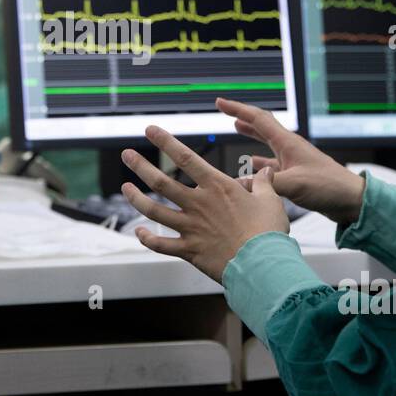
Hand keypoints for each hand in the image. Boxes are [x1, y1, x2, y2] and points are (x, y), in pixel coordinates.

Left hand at [120, 125, 289, 282]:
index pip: (186, 158)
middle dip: (141, 166)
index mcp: (217, 187)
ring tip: (125, 188)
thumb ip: (263, 184)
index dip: (166, 142)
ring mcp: (191, 227)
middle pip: (161, 182)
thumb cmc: (268, 232)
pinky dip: (147, 239)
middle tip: (127, 155)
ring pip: (154, 211)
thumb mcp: (270, 200)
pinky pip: (161, 244)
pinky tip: (139, 232)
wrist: (263, 265)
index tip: (150, 130)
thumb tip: (266, 171)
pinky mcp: (189, 250)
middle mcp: (199, 204)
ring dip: (136, 198)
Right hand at [216, 97, 365, 225]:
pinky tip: (254, 166)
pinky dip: (260, 162)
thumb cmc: (328, 187)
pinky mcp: (297, 174)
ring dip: (251, 135)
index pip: (258, 119)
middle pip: (262, 126)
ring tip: (237, 128)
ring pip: (267, 143)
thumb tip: (237, 184)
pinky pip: (273, 163)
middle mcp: (290, 147)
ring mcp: (294, 160)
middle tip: (226, 110)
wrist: (351, 200)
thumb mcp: (293, 184)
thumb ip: (265, 184)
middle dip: (243, 117)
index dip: (237, 109)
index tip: (220, 102)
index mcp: (288, 143)